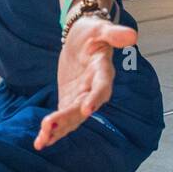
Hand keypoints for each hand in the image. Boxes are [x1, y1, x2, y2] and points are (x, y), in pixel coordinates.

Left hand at [34, 17, 138, 149]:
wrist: (81, 39)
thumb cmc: (91, 33)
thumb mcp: (100, 29)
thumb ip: (114, 34)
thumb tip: (132, 36)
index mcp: (102, 72)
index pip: (102, 87)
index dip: (95, 98)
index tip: (86, 110)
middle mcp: (93, 89)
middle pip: (82, 108)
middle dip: (66, 118)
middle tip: (49, 126)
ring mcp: (81, 97)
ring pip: (71, 118)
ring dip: (57, 130)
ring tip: (42, 141)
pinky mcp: (70, 101)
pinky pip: (62, 119)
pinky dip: (52, 130)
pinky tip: (40, 142)